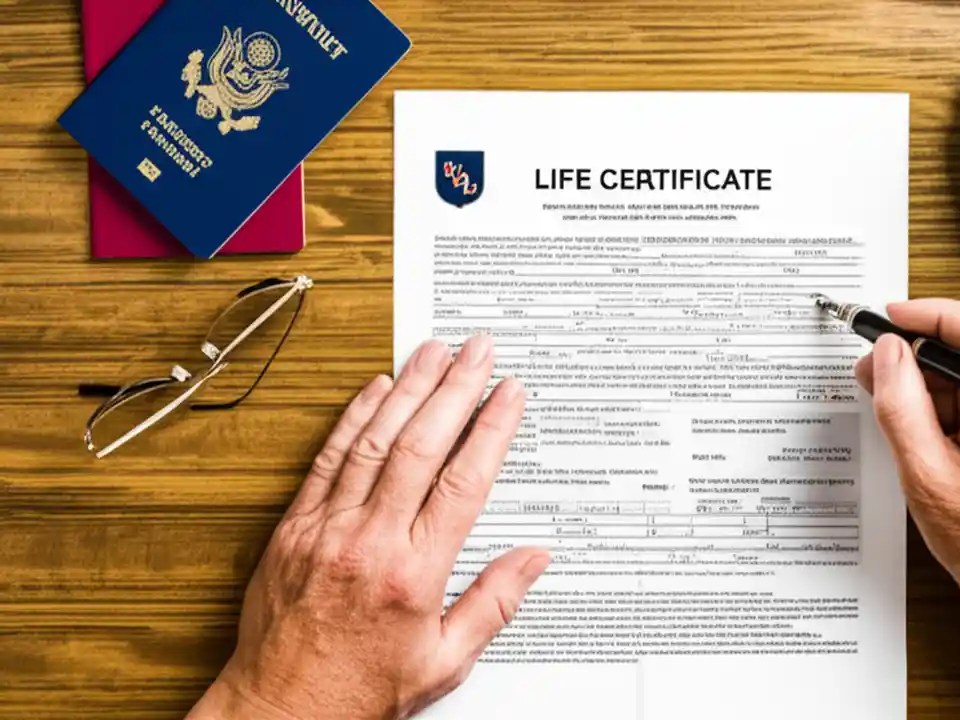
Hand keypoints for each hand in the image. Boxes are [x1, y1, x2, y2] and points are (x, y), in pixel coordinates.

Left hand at [187, 336, 549, 719]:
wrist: (281, 711)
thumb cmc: (359, 691)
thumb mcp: (444, 662)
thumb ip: (493, 603)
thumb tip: (533, 558)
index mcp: (414, 574)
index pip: (464, 482)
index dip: (492, 429)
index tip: (509, 394)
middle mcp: (370, 542)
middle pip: (422, 445)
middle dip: (455, 388)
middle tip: (478, 350)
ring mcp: (327, 529)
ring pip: (374, 440)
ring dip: (407, 388)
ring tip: (433, 351)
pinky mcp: (293, 528)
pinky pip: (327, 458)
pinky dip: (353, 417)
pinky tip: (375, 388)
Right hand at [855, 300, 959, 719]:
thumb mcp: (928, 478)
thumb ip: (902, 408)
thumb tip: (890, 355)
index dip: (931, 315)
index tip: (892, 316)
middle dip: (922, 355)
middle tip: (876, 368)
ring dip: (934, 384)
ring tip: (893, 407)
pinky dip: (953, 404)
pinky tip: (924, 427)